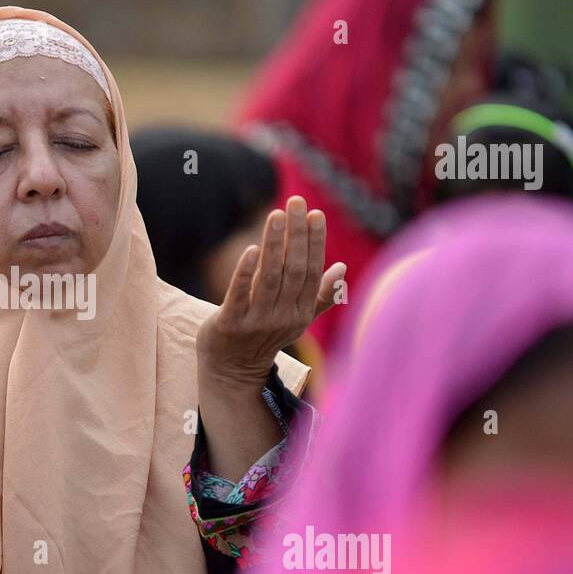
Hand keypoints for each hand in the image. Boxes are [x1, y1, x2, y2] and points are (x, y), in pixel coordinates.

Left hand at [196, 196, 345, 389]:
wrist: (231, 371)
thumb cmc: (263, 337)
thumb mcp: (297, 319)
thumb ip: (320, 296)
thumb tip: (342, 267)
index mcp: (301, 312)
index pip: (312, 271)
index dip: (315, 242)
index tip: (315, 213)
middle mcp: (282, 317)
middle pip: (294, 270)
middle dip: (297, 234)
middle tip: (295, 202)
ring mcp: (256, 321)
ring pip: (269, 278)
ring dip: (274, 244)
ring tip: (276, 215)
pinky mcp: (230, 324)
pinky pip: (239, 294)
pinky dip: (246, 272)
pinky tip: (251, 249)